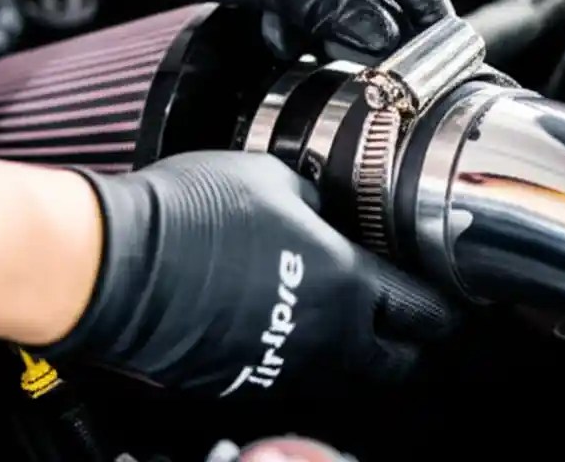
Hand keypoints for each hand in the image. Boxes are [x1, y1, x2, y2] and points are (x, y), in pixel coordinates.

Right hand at [40, 152, 455, 397]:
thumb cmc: (190, 216)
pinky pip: (289, 377)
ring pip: (343, 376)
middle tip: (408, 322)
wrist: (116, 266)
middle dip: (412, 347)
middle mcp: (324, 340)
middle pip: (397, 365)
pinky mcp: (240, 384)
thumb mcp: (273, 178)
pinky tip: (281, 326)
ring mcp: (281, 369)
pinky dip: (298, 359)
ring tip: (344, 321)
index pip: (424, 314)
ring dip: (354, 355)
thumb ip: (317, 198)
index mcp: (348, 287)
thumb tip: (324, 205)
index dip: (444, 309)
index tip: (448, 303)